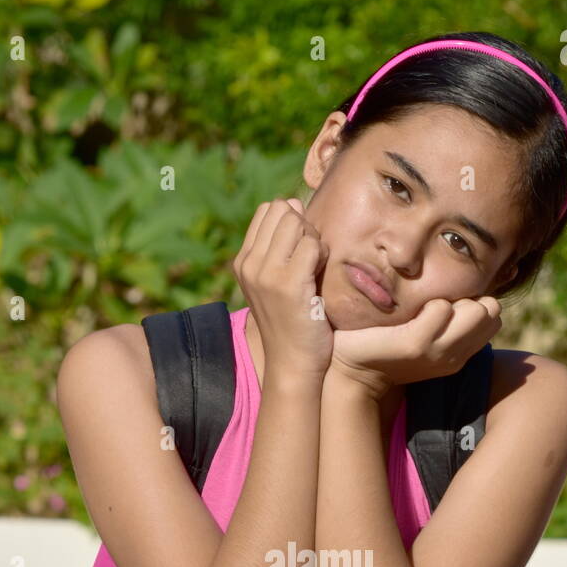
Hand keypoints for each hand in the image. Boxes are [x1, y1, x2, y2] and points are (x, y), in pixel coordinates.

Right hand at [231, 198, 332, 383]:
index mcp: (243, 261)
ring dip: (315, 239)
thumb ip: (279, 248)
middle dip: (304, 226)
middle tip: (311, 258)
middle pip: (282, 210)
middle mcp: (249, 264)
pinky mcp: (289, 284)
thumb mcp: (275, 283)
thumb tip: (294, 202)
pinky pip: (312, 244)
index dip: (292, 220)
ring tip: (316, 267)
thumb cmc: (293, 323)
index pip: (268, 210)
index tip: (300, 250)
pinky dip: (323, 254)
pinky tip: (321, 276)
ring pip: (296, 222)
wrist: (293, 364)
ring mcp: (266, 273)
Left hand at [328, 295, 502, 401]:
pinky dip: (427, 302)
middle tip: (432, 308)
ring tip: (420, 312)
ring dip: (447, 300)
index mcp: (460, 354)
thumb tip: (472, 290)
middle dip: (467, 299)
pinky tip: (408, 314)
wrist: (354, 369)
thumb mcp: (429, 335)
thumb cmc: (388, 345)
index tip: (447, 307)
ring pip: (473, 309)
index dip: (475, 303)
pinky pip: (441, 308)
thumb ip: (453, 319)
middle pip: (490, 310)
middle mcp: (455, 356)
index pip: (494, 317)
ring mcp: (438, 352)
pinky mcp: (417, 345)